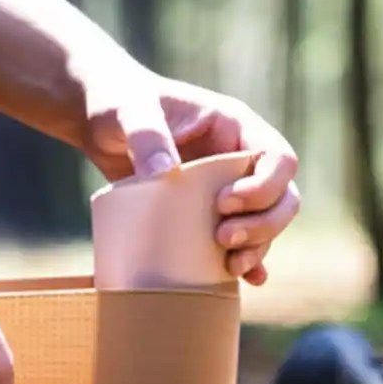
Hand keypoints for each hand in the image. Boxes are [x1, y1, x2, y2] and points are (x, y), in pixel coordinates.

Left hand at [79, 69, 299, 285]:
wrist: (100, 122)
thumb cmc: (119, 104)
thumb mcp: (129, 110)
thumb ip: (146, 135)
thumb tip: (164, 174)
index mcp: (235, 127)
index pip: (279, 158)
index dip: (264, 186)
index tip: (224, 202)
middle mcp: (240, 158)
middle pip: (283, 197)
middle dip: (264, 224)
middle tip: (223, 238)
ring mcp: (229, 187)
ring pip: (267, 223)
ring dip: (258, 247)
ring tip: (229, 266)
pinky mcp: (210, 212)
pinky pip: (242, 239)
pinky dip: (248, 260)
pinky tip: (245, 279)